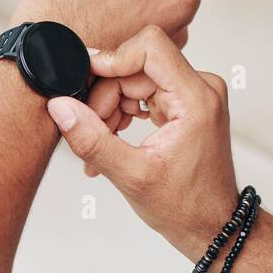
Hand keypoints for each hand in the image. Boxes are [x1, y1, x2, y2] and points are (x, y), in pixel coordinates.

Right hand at [45, 24, 238, 260]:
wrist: (213, 226)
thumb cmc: (185, 207)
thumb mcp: (131, 176)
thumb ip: (92, 139)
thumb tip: (60, 107)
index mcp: (196, 99)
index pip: (150, 46)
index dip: (112, 59)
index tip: (84, 82)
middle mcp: (200, 88)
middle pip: (135, 67)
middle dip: (104, 98)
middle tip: (89, 133)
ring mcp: (194, 94)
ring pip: (134, 80)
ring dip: (109, 109)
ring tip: (100, 146)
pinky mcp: (185, 103)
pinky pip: (143, 92)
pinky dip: (122, 114)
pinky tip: (111, 140)